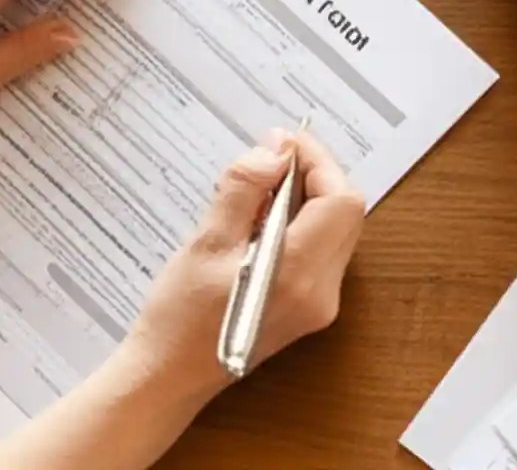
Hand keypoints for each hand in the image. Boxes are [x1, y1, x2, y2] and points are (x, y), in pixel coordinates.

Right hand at [116, 128, 365, 402]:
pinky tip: (260, 220)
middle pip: (346, 212)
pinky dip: (300, 222)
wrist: (170, 375)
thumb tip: (274, 151)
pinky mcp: (310, 307)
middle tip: (270, 158)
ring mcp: (320, 303)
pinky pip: (321, 249)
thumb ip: (244, 189)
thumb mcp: (206, 241)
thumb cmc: (179, 318)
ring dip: (307, 197)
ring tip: (258, 190)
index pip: (339, 200)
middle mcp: (321, 292)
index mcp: (298, 274)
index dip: (317, 160)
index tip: (283, 142)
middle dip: (314, 175)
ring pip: (337, 228)